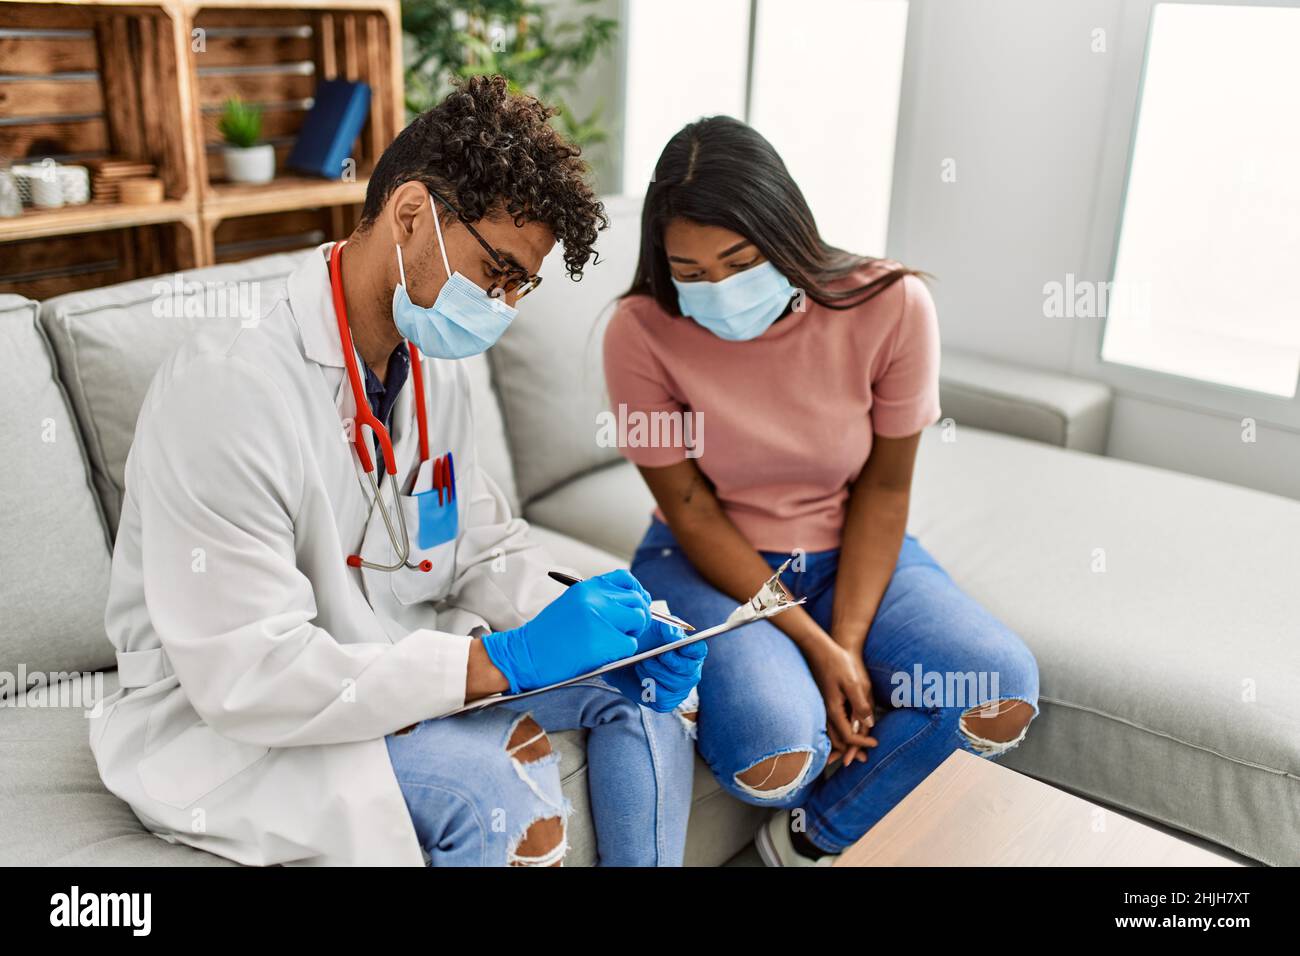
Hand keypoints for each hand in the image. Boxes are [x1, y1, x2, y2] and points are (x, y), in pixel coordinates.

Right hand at [481, 569, 646, 692]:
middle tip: (623, 632)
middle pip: (637, 602)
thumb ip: (597, 601)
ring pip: (638, 621)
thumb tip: (631, 605)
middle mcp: (595, 597)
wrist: (525, 655)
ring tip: (610, 643)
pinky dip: (621, 653)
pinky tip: (603, 654)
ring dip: (629, 635)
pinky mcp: (604, 640)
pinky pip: (630, 645)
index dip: (637, 594)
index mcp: (586, 587)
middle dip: (636, 619)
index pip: (626, 580)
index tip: (637, 605)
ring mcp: (600, 618)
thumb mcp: (572, 605)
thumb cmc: (547, 636)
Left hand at [604, 618, 706, 712]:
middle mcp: (690, 671)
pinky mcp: (667, 701)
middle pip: (687, 670)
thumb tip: (674, 636)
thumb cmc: (644, 640)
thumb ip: (667, 627)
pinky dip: (650, 688)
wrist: (624, 659)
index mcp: (690, 651)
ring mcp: (680, 688)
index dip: (691, 649)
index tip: (678, 645)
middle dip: (667, 663)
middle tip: (650, 657)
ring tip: (642, 665)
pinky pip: (663, 699)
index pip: (699, 650)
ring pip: (675, 685)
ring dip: (655, 674)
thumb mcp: (654, 626)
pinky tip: (643, 679)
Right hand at [807, 639, 875, 766]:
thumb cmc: (837, 662)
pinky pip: (831, 724)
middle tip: (864, 758)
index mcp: (834, 709)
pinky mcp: (824, 701)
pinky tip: (847, 731)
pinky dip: (839, 733)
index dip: (862, 743)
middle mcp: (827, 711)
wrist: (820, 648)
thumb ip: (860, 705)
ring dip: (844, 744)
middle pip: (838, 740)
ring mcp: (824, 706)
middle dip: (851, 750)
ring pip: (833, 733)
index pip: (848, 737)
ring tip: (856, 750)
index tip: (875, 744)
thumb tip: (868, 724)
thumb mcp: (853, 683)